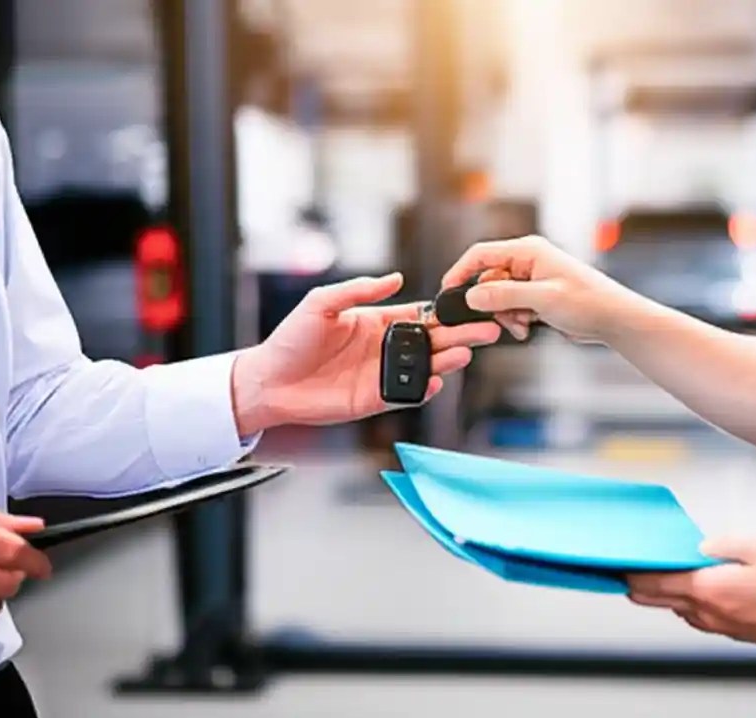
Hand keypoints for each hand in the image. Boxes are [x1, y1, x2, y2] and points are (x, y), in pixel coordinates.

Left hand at [232, 273, 500, 432]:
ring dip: (448, 361)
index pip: (418, 315)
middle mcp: (382, 348)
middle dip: (460, 335)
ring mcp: (380, 375)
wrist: (268, 381)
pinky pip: (406, 395)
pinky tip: (437, 380)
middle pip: (431, 342)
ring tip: (467, 353)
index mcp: (374, 321)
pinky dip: (424, 389)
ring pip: (425, 368)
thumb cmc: (290, 339)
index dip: (442, 312)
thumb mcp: (322, 302)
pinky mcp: (373, 400)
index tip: (466, 307)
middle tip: (486, 331)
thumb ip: (359, 289)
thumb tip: (395, 278)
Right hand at [440, 235, 636, 342]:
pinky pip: (512, 307)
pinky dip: (515, 319)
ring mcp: (532, 279)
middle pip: (488, 280)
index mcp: (528, 251)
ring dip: (505, 315)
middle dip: (492, 303)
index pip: (481, 254)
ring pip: (498, 297)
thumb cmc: (589, 301)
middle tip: (507, 318)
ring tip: (523, 325)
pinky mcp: (536, 296)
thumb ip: (505, 296)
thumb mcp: (543, 299)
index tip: (449, 290)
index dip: (461, 271)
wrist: (614, 319)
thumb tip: (473, 295)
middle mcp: (528, 261)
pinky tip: (529, 328)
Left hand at [625, 537, 755, 656]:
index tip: (618, 566)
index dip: (633, 574)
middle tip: (627, 573)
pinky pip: (703, 618)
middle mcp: (710, 613)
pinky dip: (691, 605)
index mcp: (708, 590)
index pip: (656, 583)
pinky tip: (700, 592)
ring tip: (660, 579)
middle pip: (661, 601)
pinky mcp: (739, 633)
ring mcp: (724, 627)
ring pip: (682, 611)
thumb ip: (725, 543)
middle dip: (641, 587)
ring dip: (668, 597)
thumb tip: (703, 547)